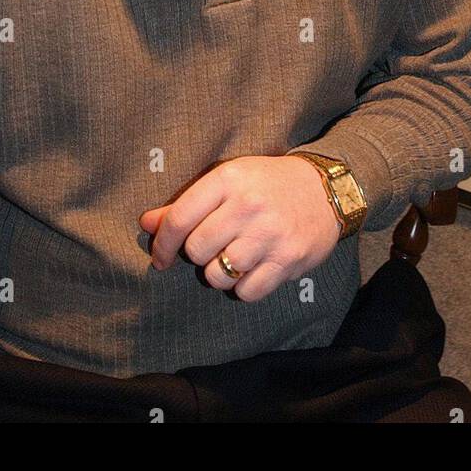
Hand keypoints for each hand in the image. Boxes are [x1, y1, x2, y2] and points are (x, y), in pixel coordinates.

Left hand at [138, 155, 342, 302]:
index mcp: (229, 179)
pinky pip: (246, 291)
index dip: (161, 243)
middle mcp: (248, 205)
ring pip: (218, 274)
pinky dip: (242, 287)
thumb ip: (186, 204)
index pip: (180, 218)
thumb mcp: (229, 180)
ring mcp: (269, 234)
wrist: (325, 189)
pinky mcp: (288, 259)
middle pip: (196, 250)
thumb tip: (146, 223)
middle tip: (213, 246)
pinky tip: (251, 270)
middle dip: (198, 254)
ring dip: (219, 272)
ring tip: (232, 258)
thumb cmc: (268, 184)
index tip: (159, 256)